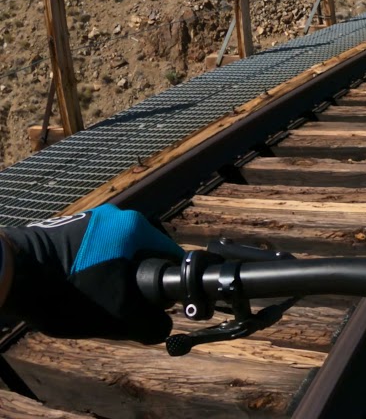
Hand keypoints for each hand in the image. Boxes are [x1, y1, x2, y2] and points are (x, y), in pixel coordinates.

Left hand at [1, 204, 181, 343]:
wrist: (10, 275)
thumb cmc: (69, 291)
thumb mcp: (117, 315)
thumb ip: (150, 323)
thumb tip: (162, 327)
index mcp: (136, 229)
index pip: (169, 259)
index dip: (168, 288)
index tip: (154, 308)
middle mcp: (117, 217)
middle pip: (143, 257)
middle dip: (137, 284)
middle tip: (123, 309)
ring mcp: (90, 220)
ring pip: (117, 256)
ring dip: (113, 279)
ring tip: (94, 302)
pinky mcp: (67, 228)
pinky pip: (93, 253)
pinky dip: (91, 272)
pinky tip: (75, 291)